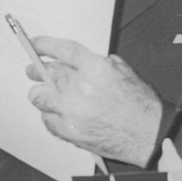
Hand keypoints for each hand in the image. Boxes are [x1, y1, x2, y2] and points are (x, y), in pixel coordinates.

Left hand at [27, 37, 162, 166]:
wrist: (148, 136)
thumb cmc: (141, 107)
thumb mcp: (126, 73)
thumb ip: (101, 64)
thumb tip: (83, 61)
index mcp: (95, 69)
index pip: (62, 50)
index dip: (44, 44)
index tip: (34, 44)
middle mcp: (80, 87)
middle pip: (46, 73)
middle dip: (36, 70)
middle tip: (33, 71)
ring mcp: (72, 111)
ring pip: (39, 97)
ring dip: (41, 95)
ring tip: (46, 96)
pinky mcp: (68, 131)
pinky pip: (47, 120)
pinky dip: (51, 116)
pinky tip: (61, 116)